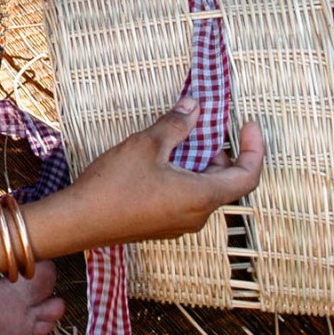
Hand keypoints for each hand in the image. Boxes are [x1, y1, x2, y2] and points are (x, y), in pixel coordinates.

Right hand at [22, 98, 264, 256]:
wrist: (79, 221)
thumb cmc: (114, 185)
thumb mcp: (147, 145)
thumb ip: (176, 125)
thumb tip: (194, 107)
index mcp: (201, 197)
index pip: (247, 177)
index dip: (254, 149)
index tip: (249, 126)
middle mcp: (196, 216)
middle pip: (224, 182)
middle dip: (219, 151)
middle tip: (201, 126)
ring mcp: (179, 224)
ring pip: (203, 190)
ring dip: (198, 163)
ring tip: (175, 140)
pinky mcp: (161, 226)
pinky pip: (185, 199)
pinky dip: (184, 177)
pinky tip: (158, 162)